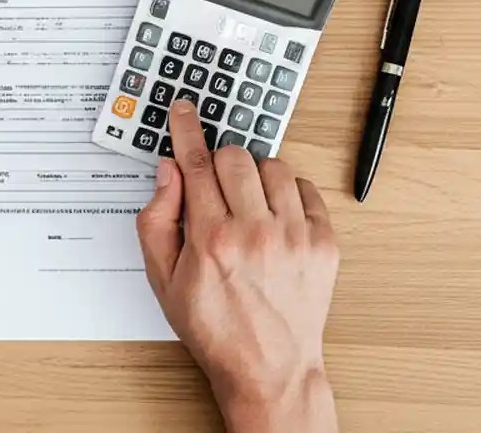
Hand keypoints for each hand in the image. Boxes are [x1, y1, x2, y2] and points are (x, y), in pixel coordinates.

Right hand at [137, 100, 339, 432]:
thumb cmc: (214, 328)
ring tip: (247, 204)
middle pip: (234, 158)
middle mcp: (255, 232)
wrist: (268, 368)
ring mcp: (295, 237)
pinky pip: (306, 190)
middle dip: (219, 162)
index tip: (186, 111)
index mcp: (210, 238)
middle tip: (215, 184)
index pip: (196, 164)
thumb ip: (156, 220)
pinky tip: (275, 216)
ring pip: (273, 167)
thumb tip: (168, 173)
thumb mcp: (163, 279)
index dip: (187, 130)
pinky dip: (288, 193)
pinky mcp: (324, 244)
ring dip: (255, 176)